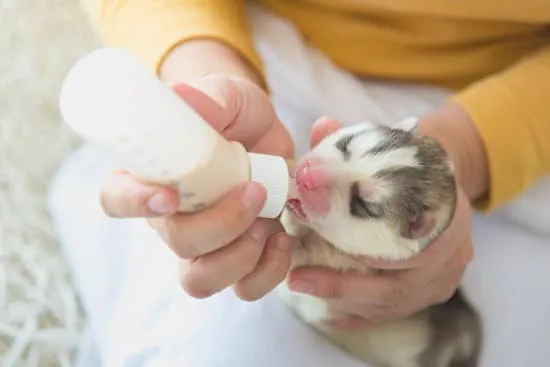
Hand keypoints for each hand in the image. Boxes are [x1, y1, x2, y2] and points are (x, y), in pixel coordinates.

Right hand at [100, 75, 295, 300]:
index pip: (116, 199)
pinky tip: (282, 239)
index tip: (169, 196)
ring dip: (240, 257)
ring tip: (269, 221)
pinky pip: (244, 288)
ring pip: (202, 280)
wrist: (268, 133)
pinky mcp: (241, 257)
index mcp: (154, 176)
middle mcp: (174, 216)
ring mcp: (207, 243)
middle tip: (255, 192)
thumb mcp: (227, 95)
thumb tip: (186, 100)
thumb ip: (208, 98)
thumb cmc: (235, 112)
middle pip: (177, 243)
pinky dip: (268, 272)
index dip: (134, 204)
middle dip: (219, 225)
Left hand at [286, 116, 473, 328]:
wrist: (444, 184)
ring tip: (305, 290)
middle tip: (297, 279)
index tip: (324, 252)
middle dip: (343, 286)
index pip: (407, 249)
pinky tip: (332, 314)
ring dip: (346, 302)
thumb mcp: (387, 151)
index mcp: (445, 218)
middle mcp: (450, 257)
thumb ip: (354, 142)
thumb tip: (321, 126)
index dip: (365, 255)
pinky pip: (395, 312)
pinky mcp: (431, 293)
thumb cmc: (410, 169)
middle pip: (396, 285)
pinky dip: (362, 314)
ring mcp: (442, 280)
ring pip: (392, 304)